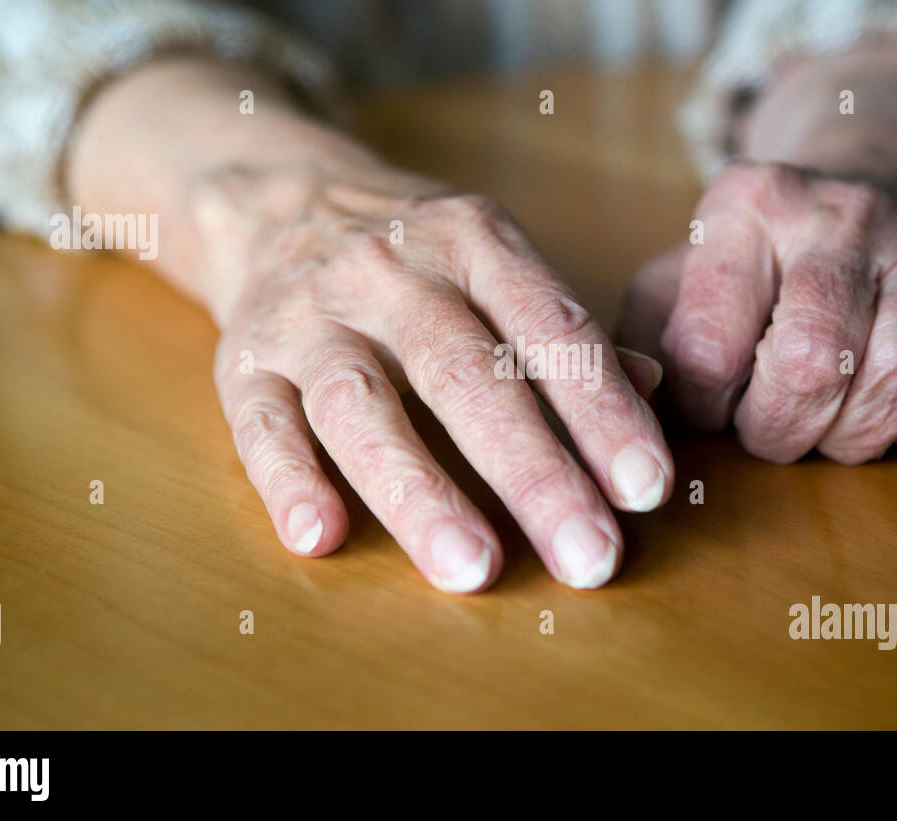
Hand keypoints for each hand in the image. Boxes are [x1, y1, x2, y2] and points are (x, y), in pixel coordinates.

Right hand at [197, 164, 672, 591]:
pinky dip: (286, 480)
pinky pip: (258, 423)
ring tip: (472, 569)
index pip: (549, 328)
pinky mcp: (242, 359)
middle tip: (587, 559)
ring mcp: (308, 315)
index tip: (646, 490)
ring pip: (360, 404)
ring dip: (418, 490)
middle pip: (464, 375)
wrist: (277, 200)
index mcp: (474, 240)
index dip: (601, 410)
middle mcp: (390, 271)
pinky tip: (320, 539)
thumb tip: (653, 388)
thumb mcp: (498, 259)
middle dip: (532, 472)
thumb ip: (567, 329)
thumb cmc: (418, 255)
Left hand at [620, 162, 896, 462]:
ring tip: (829, 427)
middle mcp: (844, 212)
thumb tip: (634, 403)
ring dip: (858, 435)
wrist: (872, 179)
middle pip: (814, 360)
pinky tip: (893, 417)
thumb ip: (641, 341)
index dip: (705, 406)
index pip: (709, 346)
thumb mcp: (676, 279)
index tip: (713, 404)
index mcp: (748, 204)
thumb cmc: (754, 261)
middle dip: (781, 431)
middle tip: (770, 434)